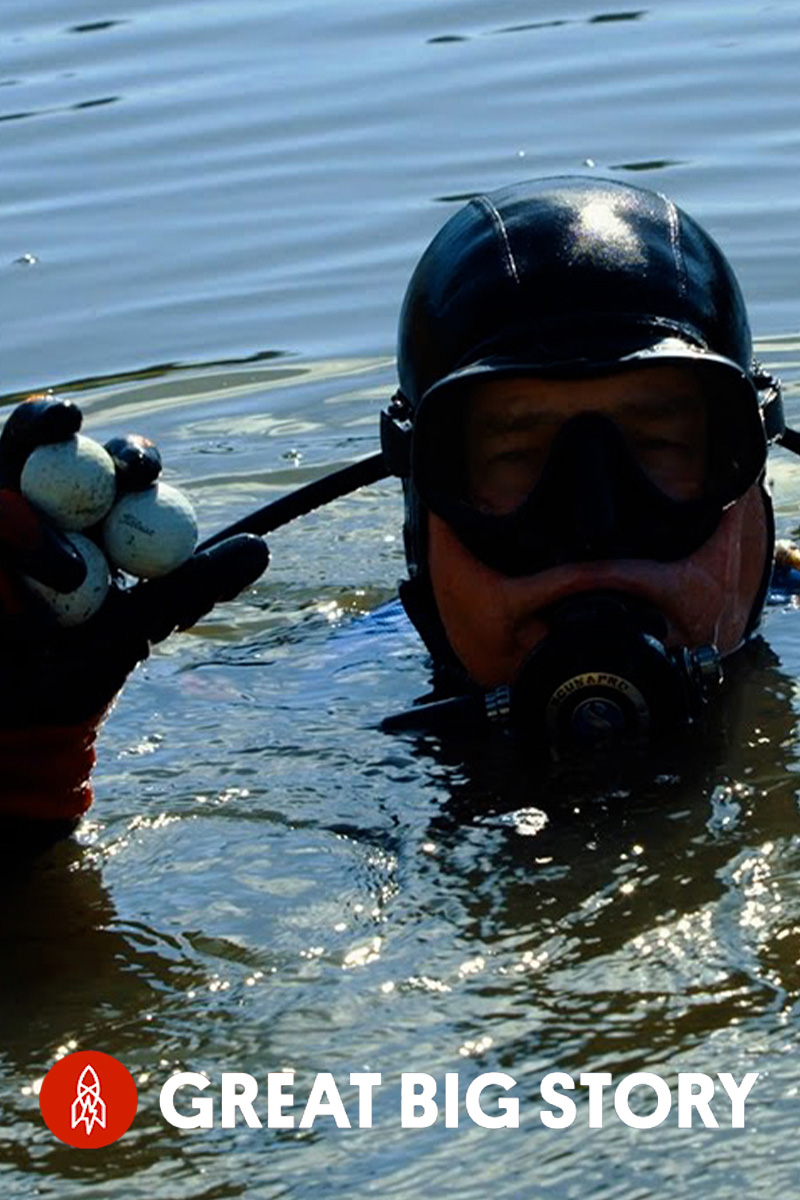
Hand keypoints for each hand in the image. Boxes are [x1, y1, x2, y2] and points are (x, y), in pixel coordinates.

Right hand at [0, 396, 268, 727]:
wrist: (20, 715)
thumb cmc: (87, 662)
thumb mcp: (143, 622)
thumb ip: (193, 585)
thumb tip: (260, 547)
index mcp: (88, 513)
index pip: (112, 464)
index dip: (129, 456)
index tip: (144, 469)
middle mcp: (30, 503)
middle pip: (34, 437)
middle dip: (44, 423)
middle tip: (66, 426)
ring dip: (23, 529)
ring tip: (57, 585)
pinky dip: (1, 578)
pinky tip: (14, 615)